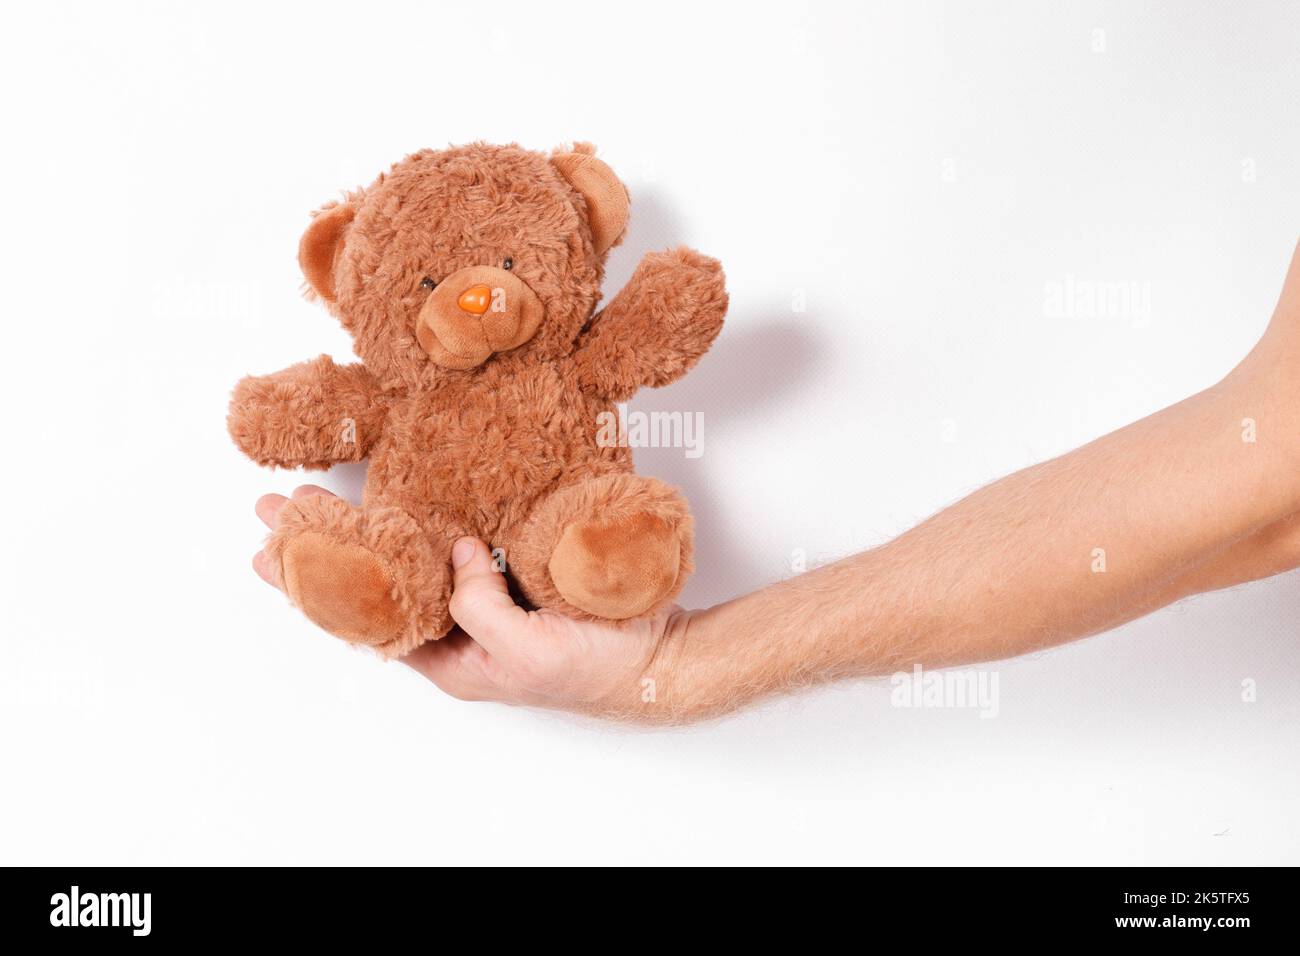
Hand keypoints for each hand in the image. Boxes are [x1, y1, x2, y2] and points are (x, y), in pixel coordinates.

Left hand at [252, 485, 690, 721]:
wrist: (657, 656)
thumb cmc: (594, 668)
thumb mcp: (528, 651)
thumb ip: (480, 608)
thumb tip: (455, 552)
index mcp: (448, 657)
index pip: (365, 616)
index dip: (316, 581)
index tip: (271, 547)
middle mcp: (454, 627)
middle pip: (375, 583)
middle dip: (324, 548)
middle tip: (274, 510)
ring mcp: (480, 597)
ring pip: (410, 558)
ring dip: (366, 525)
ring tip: (318, 496)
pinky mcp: (508, 570)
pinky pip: (455, 544)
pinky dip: (425, 517)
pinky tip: (402, 494)